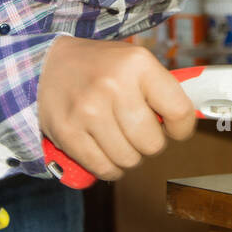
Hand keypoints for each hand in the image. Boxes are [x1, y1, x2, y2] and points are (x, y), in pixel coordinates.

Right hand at [37, 35, 197, 180]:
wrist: (47, 63)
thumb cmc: (100, 67)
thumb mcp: (134, 62)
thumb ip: (161, 90)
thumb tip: (185, 125)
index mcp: (137, 64)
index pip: (179, 111)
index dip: (180, 128)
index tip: (171, 128)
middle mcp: (113, 85)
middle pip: (152, 143)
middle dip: (149, 143)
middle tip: (136, 131)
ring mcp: (88, 110)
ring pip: (129, 160)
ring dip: (127, 156)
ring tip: (117, 137)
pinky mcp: (68, 132)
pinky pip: (103, 168)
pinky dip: (108, 167)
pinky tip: (104, 150)